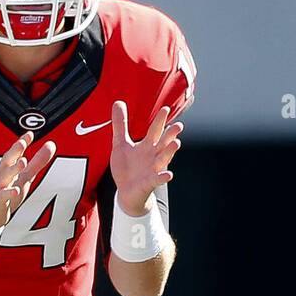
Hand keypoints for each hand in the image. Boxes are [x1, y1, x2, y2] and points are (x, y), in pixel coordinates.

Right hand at [0, 132, 56, 230]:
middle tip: (22, 143)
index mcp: (8, 167)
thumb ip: (38, 161)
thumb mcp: (25, 176)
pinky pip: (3, 195)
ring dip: (13, 169)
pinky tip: (16, 190)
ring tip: (23, 162)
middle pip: (7, 160)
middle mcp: (2, 174)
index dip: (22, 143)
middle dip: (14, 151)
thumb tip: (51, 145)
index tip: (30, 134)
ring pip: (5, 176)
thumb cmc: (7, 192)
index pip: (15, 152)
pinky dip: (9, 192)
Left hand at [110, 102, 182, 216]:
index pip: (155, 130)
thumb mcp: (120, 144)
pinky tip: (168, 175)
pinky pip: (157, 179)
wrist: (127, 193)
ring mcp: (153, 169)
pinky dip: (162, 177)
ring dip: (169, 152)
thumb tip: (118, 102)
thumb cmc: (126, 168)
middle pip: (163, 143)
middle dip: (170, 135)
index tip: (166, 109)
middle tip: (178, 126)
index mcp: (147, 146)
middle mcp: (153, 156)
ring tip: (176, 143)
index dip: (160, 120)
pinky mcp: (149, 183)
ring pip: (163, 159)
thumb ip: (120, 125)